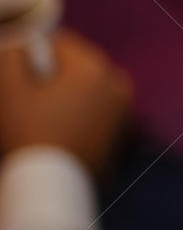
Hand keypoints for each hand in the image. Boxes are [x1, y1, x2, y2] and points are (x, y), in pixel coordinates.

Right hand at [0, 29, 133, 180]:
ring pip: (93, 89)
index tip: (20, 67)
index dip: (37, 49)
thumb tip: (21, 45)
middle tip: (31, 92)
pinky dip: (84, 114)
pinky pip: (101, 113)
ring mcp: (125, 113)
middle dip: (56, 72)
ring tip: (44, 112)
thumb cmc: (28, 132)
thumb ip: (12, 56)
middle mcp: (118, 86)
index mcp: (95, 68)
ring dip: (71, 93)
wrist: (51, 187)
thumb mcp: (10, 89)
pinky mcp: (123, 137)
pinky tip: (60, 129)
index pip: (63, 42)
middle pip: (81, 65)